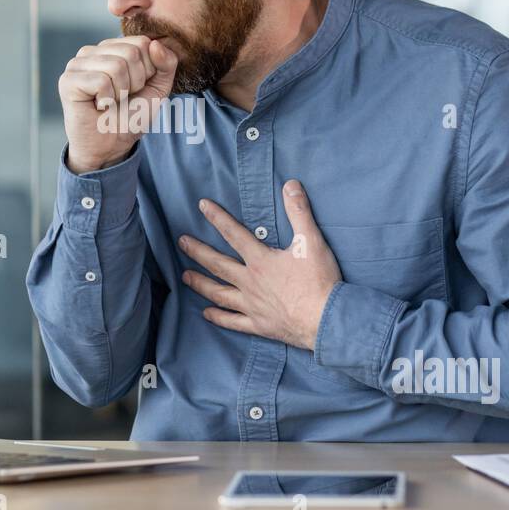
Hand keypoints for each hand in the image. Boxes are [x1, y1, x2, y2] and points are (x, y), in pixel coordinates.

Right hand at [58, 35, 178, 173]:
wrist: (112, 146)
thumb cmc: (131, 115)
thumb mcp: (158, 88)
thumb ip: (166, 64)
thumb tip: (156, 43)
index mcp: (112, 48)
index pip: (142, 42)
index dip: (148, 71)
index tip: (135, 89)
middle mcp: (92, 51)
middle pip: (131, 52)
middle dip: (136, 83)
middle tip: (121, 98)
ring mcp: (77, 64)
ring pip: (117, 66)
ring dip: (121, 93)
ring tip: (109, 102)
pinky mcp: (67, 80)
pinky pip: (101, 80)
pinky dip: (107, 100)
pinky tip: (97, 106)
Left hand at [177, 179, 341, 349]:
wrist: (327, 320)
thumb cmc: (319, 281)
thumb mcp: (312, 241)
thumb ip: (299, 212)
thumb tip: (290, 185)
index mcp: (260, 261)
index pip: (234, 234)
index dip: (217, 218)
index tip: (202, 205)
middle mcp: (250, 282)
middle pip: (218, 265)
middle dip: (198, 251)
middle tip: (181, 242)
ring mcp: (252, 305)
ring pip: (218, 293)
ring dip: (200, 283)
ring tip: (185, 276)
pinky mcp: (259, 325)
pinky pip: (232, 322)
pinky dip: (218, 317)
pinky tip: (206, 313)